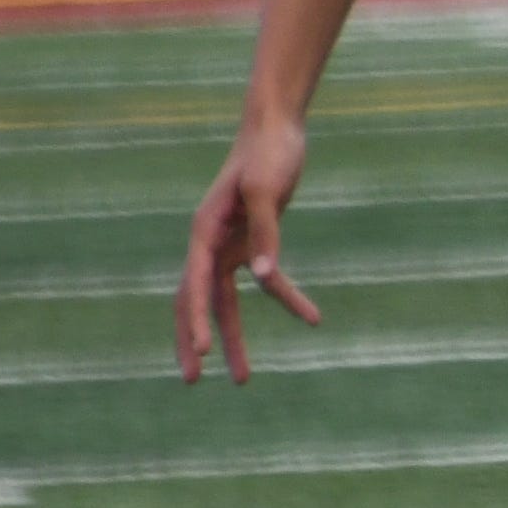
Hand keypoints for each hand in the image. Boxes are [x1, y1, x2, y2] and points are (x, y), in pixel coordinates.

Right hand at [176, 107, 321, 381]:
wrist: (278, 127)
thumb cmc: (268, 153)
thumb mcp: (267, 190)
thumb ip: (265, 233)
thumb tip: (262, 278)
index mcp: (203, 230)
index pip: (194, 284)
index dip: (196, 320)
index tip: (203, 353)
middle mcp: (209, 242)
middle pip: (195, 300)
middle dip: (195, 340)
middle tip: (194, 380)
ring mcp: (229, 245)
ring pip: (226, 301)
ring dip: (235, 337)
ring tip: (243, 378)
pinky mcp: (251, 242)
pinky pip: (265, 280)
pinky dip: (286, 298)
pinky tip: (313, 317)